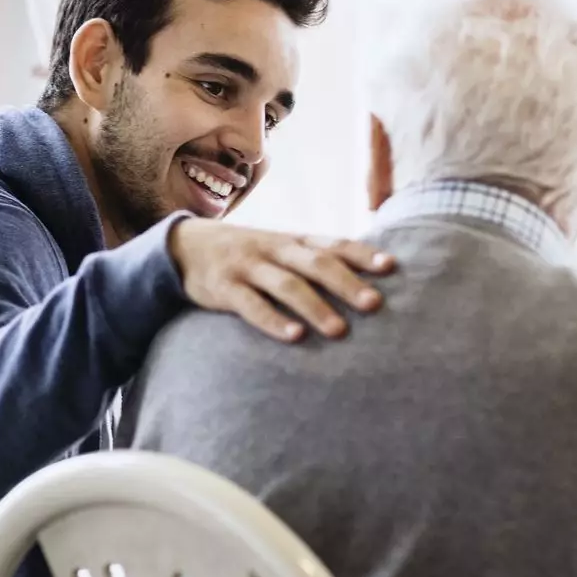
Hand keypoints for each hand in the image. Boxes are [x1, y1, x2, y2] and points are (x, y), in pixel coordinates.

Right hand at [169, 222, 394, 342]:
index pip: (334, 243)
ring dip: (315, 307)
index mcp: (294, 240)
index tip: (391, 267)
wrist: (185, 246)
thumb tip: (367, 278)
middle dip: (347, 283)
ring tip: (340, 331)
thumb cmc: (250, 254)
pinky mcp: (223, 288)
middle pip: (316, 263)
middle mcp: (274, 249)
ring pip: (287, 285)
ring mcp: (248, 267)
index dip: (362, 254)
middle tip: (374, 304)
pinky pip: (250, 306)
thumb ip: (316, 258)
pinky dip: (273, 321)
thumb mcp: (281, 248)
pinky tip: (295, 337)